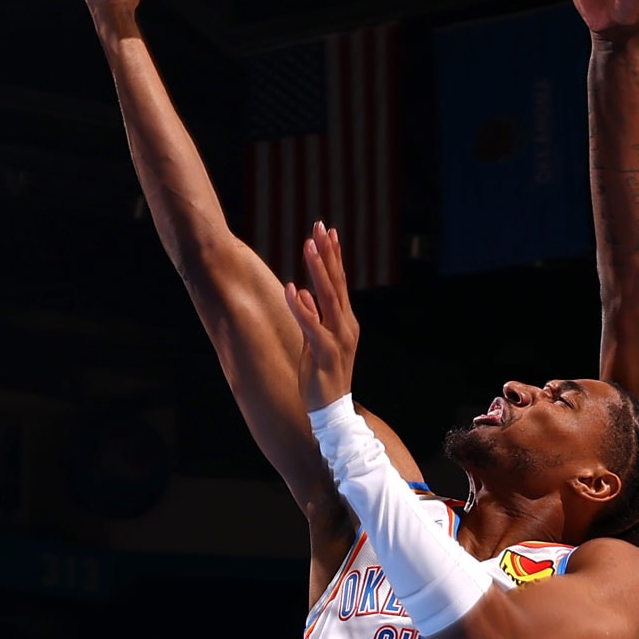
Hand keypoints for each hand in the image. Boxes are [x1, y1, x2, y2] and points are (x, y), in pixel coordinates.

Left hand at [285, 220, 358, 410]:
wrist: (332, 411)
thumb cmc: (322, 377)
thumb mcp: (315, 342)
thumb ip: (311, 317)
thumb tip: (303, 291)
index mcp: (345, 322)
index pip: (340, 283)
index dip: (334, 256)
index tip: (327, 231)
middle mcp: (346, 327)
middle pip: (337, 283)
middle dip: (328, 254)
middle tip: (320, 226)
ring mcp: (338, 340)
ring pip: (329, 298)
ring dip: (318, 271)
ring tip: (308, 246)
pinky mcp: (326, 354)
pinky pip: (312, 326)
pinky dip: (302, 307)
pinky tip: (292, 288)